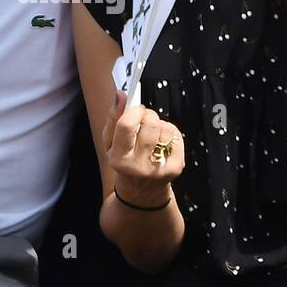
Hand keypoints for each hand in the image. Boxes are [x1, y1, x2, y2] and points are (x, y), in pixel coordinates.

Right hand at [102, 89, 184, 204]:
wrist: (141, 192)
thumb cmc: (124, 163)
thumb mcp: (110, 144)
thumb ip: (114, 117)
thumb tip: (121, 94)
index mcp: (119, 159)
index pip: (127, 125)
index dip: (133, 111)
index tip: (135, 110)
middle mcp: (140, 166)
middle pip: (150, 124)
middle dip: (148, 115)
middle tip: (144, 120)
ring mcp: (160, 168)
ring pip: (165, 128)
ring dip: (159, 124)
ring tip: (152, 134)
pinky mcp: (176, 167)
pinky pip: (176, 136)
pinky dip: (170, 133)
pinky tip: (162, 142)